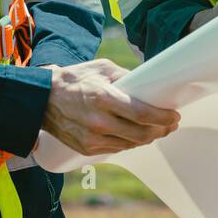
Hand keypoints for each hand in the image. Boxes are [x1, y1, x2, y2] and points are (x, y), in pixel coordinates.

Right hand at [40, 58, 179, 154]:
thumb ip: (126, 76)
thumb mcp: (102, 68)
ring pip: (131, 144)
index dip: (163, 117)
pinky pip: (117, 149)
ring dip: (148, 138)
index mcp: (103, 97)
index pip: (142, 113)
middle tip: (171, 124)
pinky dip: (130, 142)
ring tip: (158, 129)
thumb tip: (148, 82)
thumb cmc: (74, 79)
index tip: (174, 115)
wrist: (42, 99)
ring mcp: (92, 138)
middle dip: (161, 130)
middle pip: (141, 134)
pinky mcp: (87, 149)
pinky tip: (137, 134)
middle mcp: (99, 121)